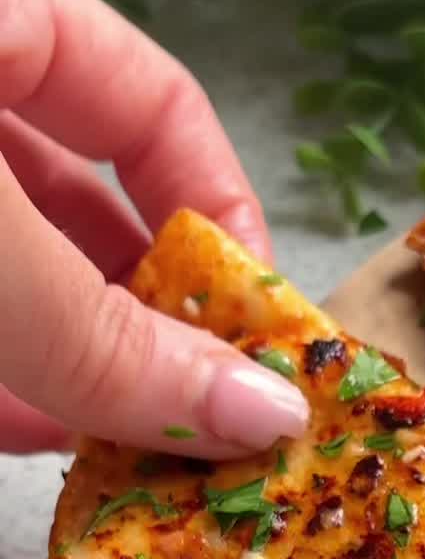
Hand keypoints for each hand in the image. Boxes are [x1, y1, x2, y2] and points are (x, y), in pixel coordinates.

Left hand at [0, 0, 308, 457]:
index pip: (153, 102)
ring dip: (68, 369)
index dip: (222, 216)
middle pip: (78, 204)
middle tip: (196, 420)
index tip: (260, 336)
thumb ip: (101, 332)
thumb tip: (265, 412)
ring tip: (125, 455)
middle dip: (143, 320)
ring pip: (6, 271)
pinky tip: (28, 435)